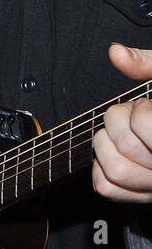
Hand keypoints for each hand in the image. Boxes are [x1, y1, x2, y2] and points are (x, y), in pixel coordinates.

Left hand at [93, 44, 151, 202]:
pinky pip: (108, 188)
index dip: (141, 109)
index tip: (148, 105)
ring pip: (115, 170)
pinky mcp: (147, 195)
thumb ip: (148, 63)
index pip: (146, 123)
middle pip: (125, 145)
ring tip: (127, 132)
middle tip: (136, 115)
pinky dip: (101, 166)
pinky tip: (119, 151)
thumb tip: (115, 52)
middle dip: (119, 119)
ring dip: (107, 142)